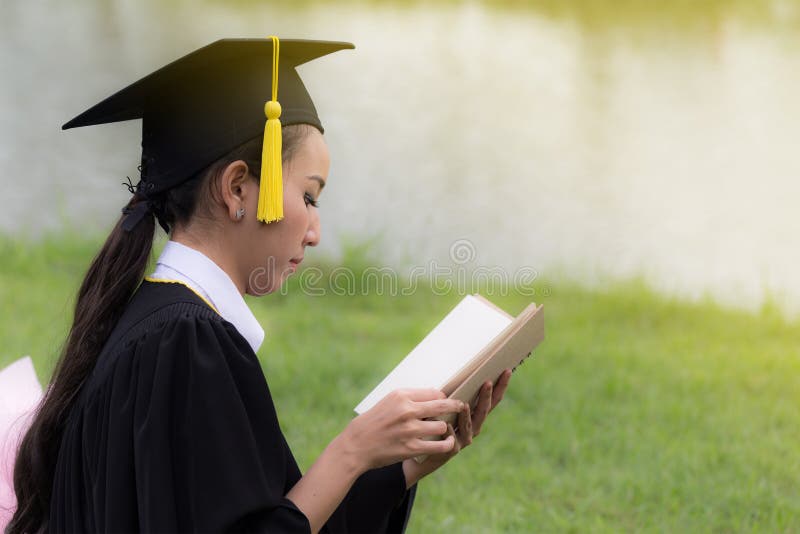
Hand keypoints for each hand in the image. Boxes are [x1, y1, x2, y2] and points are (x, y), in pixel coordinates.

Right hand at [340, 388, 465, 472]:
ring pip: (441, 425)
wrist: (356, 445)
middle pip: (442, 405)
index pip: (434, 392)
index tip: (447, 401)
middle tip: (462, 407)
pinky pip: (439, 445)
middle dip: (455, 406)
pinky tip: (449, 442)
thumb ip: (410, 398)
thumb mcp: (388, 401)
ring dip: (444, 428)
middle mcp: (406, 410)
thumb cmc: (373, 422)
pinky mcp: (411, 448)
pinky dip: (447, 444)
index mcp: (401, 396)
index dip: (443, 397)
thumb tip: (434, 394)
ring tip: (443, 429)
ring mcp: (410, 430)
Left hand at [402, 368, 511, 487]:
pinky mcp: (450, 450)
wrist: (424, 455)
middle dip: (486, 397)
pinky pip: (452, 442)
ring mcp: (463, 440)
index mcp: (475, 416)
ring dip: (467, 415)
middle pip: (483, 411)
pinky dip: (449, 432)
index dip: (500, 387)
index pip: (491, 399)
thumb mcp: (446, 409)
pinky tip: (446, 425)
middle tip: (487, 382)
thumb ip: (452, 396)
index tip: (507, 371)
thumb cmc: (436, 427)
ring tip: (464, 405)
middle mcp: (473, 427)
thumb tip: (453, 373)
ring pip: (469, 426)